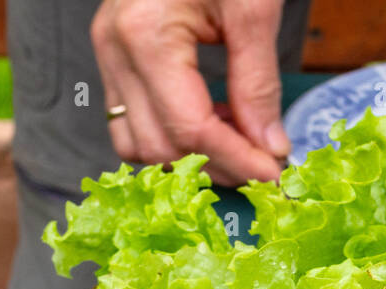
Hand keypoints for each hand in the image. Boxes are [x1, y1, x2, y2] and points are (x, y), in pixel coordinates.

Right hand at [91, 0, 289, 184]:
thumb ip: (258, 81)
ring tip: (240, 142)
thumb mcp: (252, 8)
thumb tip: (270, 146)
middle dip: (218, 165)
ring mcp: (108, 55)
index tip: (277, 175)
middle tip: (266, 164)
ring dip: (193, 158)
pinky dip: (175, 138)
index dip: (238, 160)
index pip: (190, 129)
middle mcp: (114, 48)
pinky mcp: (116, 59)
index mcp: (145, 34)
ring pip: (138, 145)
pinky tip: (216, 122)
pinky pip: (134, 123)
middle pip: (161, 146)